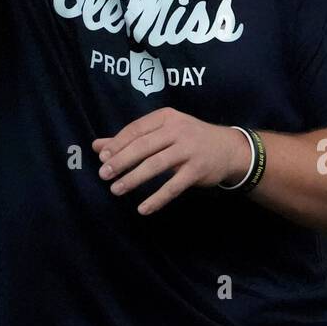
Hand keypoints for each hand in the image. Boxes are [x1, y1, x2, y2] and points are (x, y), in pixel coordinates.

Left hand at [92, 107, 251, 214]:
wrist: (229, 149)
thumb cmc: (188, 138)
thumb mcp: (162, 131)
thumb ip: (130, 138)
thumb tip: (97, 147)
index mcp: (166, 117)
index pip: (136, 129)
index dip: (117, 144)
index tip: (102, 158)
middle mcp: (177, 130)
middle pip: (143, 146)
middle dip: (121, 161)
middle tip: (103, 175)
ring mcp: (189, 150)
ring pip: (155, 166)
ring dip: (133, 179)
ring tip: (116, 190)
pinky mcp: (197, 170)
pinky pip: (173, 187)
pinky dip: (157, 199)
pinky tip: (143, 208)